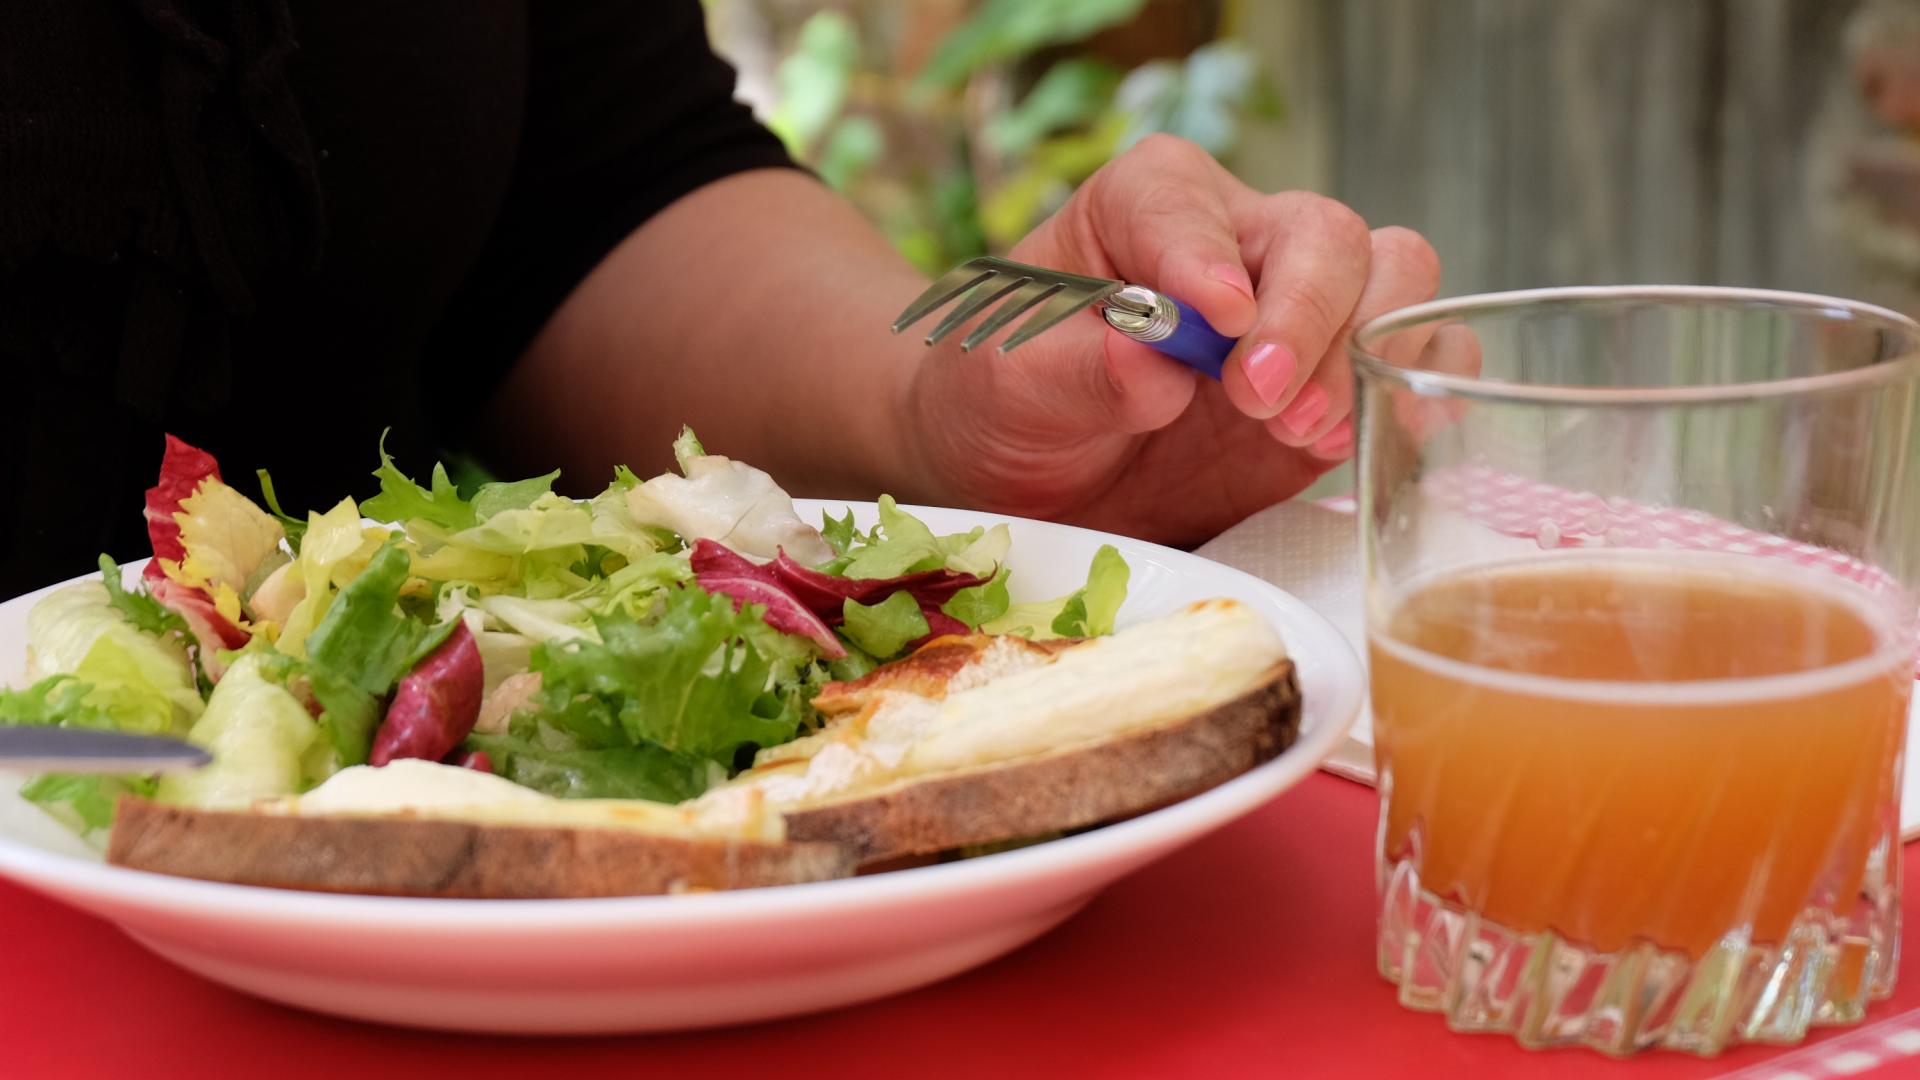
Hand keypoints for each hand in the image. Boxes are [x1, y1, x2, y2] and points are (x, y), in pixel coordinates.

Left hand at [906, 134, 1443, 546]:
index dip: (1209, 259)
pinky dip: (1419, 391)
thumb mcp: (1010, 385)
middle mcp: (1241, 239)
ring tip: (1301, 433)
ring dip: (1363, 357)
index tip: (1213, 321)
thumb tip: (1153, 362)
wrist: (1030, 475)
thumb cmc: (1008, 401)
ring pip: (1394, 280)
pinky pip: (1423, 355)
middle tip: (1257, 402)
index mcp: (1148, 204)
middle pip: (1325, 236)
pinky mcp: (1337, 380)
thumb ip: (1079, 370)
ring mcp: (1300, 308)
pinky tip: (1372, 437)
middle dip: (1306, 319)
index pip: (1189, 206)